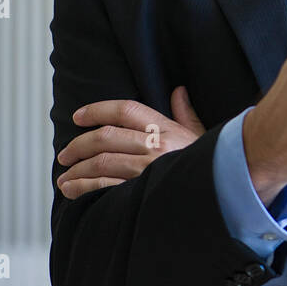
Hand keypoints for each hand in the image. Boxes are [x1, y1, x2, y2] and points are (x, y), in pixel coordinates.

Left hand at [56, 86, 205, 198]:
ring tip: (64, 178)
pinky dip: (84, 189)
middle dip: (79, 144)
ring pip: (101, 163)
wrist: (222, 192)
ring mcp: (147, 171)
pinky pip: (105, 188)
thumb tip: (178, 91)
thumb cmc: (210, 167)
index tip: (78, 116)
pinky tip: (73, 191)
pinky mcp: (140, 194)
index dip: (98, 110)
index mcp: (166, 129)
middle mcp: (155, 147)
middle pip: (105, 137)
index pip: (125, 110)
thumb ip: (185, 113)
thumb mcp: (199, 136)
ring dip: (76, 171)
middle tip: (65, 154)